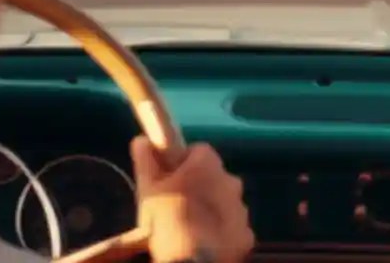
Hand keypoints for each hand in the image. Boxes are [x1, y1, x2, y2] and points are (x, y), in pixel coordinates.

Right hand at [131, 136, 253, 262]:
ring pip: (225, 202)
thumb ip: (146, 160)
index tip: (169, 178)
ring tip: (190, 227)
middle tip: (177, 205)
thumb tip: (143, 139)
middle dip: (199, 186)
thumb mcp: (148, 189)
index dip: (182, 162)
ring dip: (211, 208)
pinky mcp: (246, 234)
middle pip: (213, 176)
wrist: (193, 261)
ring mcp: (242, 209)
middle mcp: (231, 181)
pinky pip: (233, 226)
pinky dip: (222, 231)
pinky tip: (205, 242)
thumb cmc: (167, 219)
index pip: (198, 151)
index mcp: (208, 165)